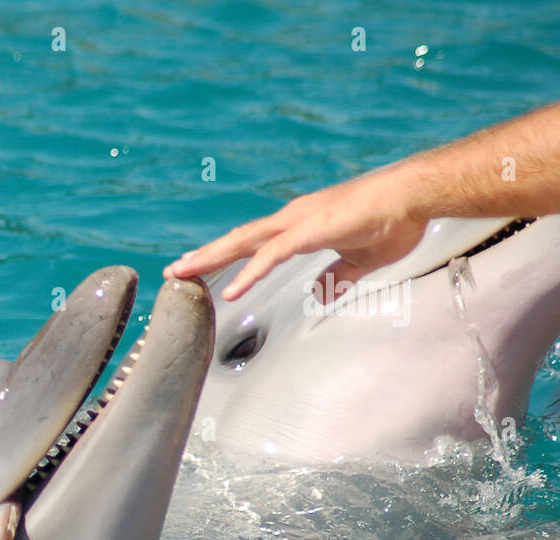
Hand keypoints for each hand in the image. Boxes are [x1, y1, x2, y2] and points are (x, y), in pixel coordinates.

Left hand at [164, 168, 429, 301]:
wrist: (415, 196)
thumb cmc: (392, 221)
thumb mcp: (359, 261)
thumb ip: (337, 278)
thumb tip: (323, 294)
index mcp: (299, 226)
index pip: (252, 244)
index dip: (224, 257)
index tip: (199, 270)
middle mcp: (291, 220)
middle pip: (237, 241)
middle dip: (204, 257)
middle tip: (172, 272)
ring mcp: (299, 222)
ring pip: (245, 244)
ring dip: (212, 260)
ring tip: (183, 276)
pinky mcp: (312, 230)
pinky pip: (273, 255)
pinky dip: (250, 273)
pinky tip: (231, 290)